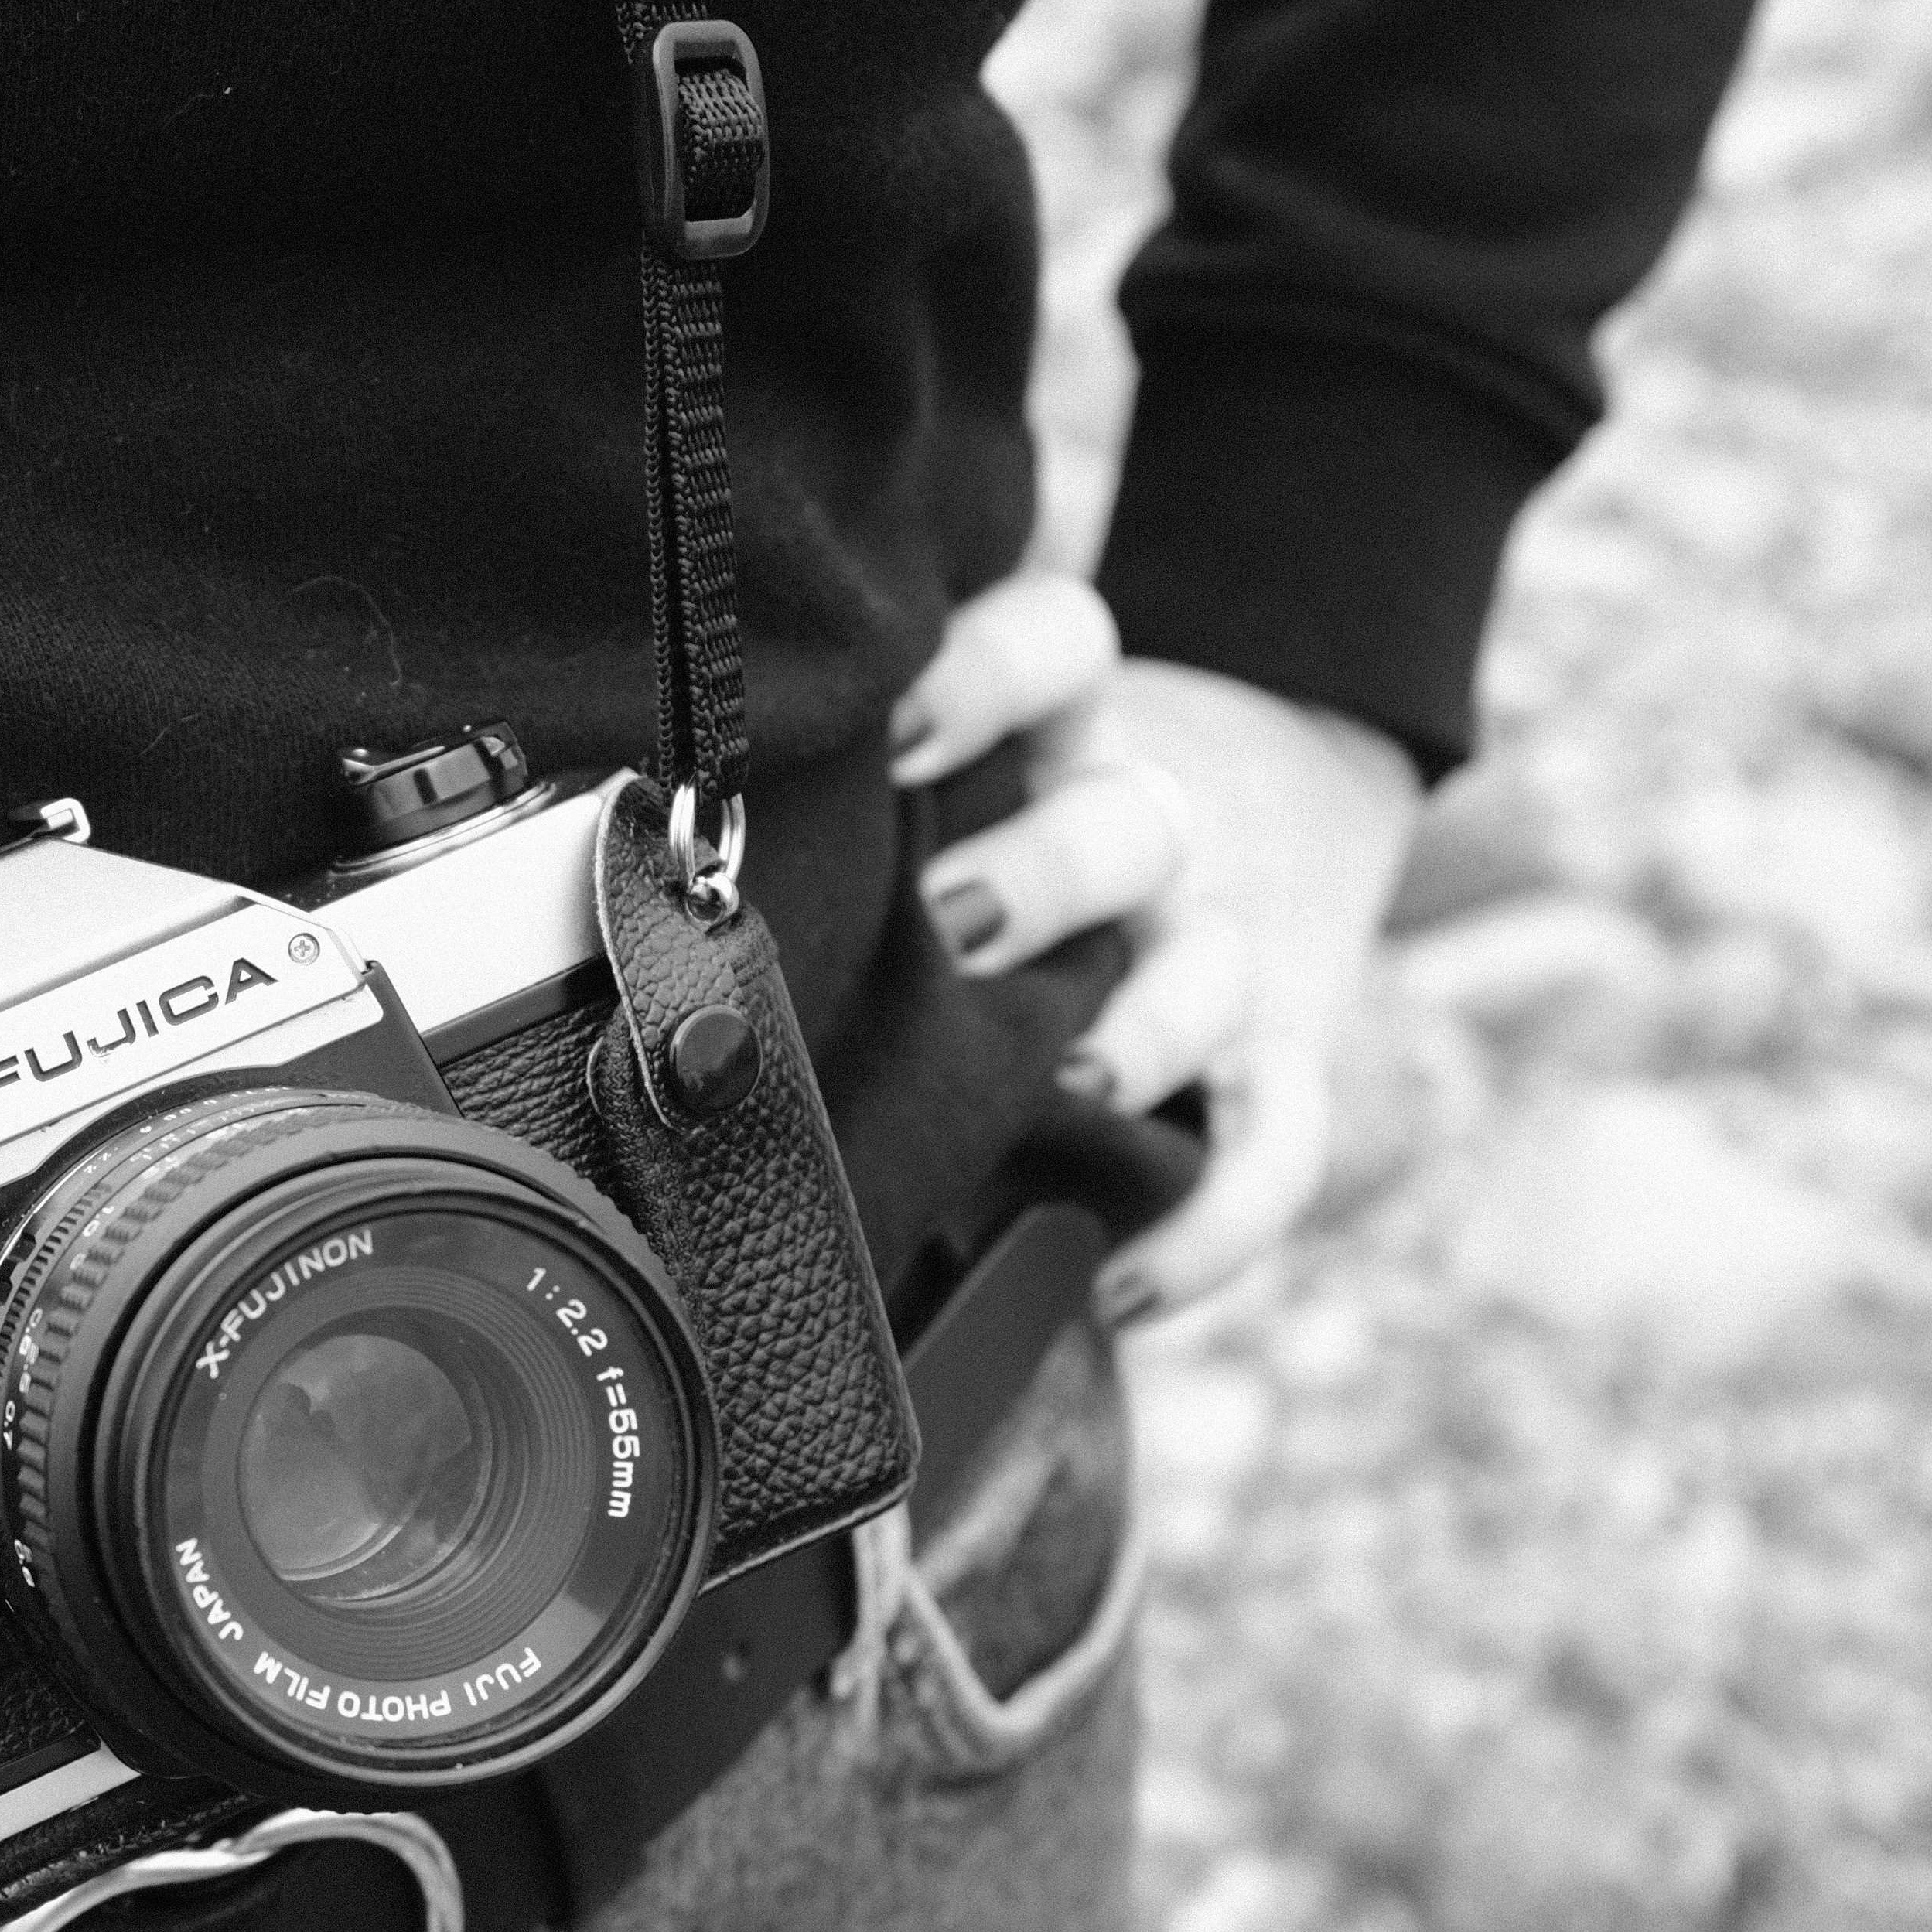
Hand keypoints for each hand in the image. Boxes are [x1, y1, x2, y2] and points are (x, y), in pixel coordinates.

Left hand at [889, 572, 1426, 1324]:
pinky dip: (1210, 1225)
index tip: (893, 728)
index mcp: (1054, 731)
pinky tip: (1120, 1286)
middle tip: (952, 917)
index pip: (1059, 644)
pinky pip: (1276, 1148)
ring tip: (1075, 1073)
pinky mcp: (1277, 1061)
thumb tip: (651, 835)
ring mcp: (1219, 945)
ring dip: (1147, 1024)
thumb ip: (853, 780)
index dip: (988, 671)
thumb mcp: (955, 753)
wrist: (1280, 800)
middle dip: (1049, 871)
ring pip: (1215, 966)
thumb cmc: (1015, 811)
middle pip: (1134, 822)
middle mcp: (1143, 829)